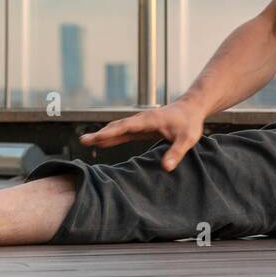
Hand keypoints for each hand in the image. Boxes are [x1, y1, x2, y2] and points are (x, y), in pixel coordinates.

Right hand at [78, 97, 206, 171]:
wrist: (191, 108)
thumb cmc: (190, 123)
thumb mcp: (187, 139)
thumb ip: (176, 152)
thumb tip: (166, 168)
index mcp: (149, 120)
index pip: (126, 127)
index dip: (111, 133)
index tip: (96, 138)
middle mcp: (141, 120)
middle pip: (117, 126)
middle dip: (100, 133)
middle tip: (84, 140)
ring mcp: (140, 124)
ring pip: (118, 128)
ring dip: (103, 135)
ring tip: (86, 141)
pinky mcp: (142, 128)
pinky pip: (124, 132)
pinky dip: (112, 136)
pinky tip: (102, 142)